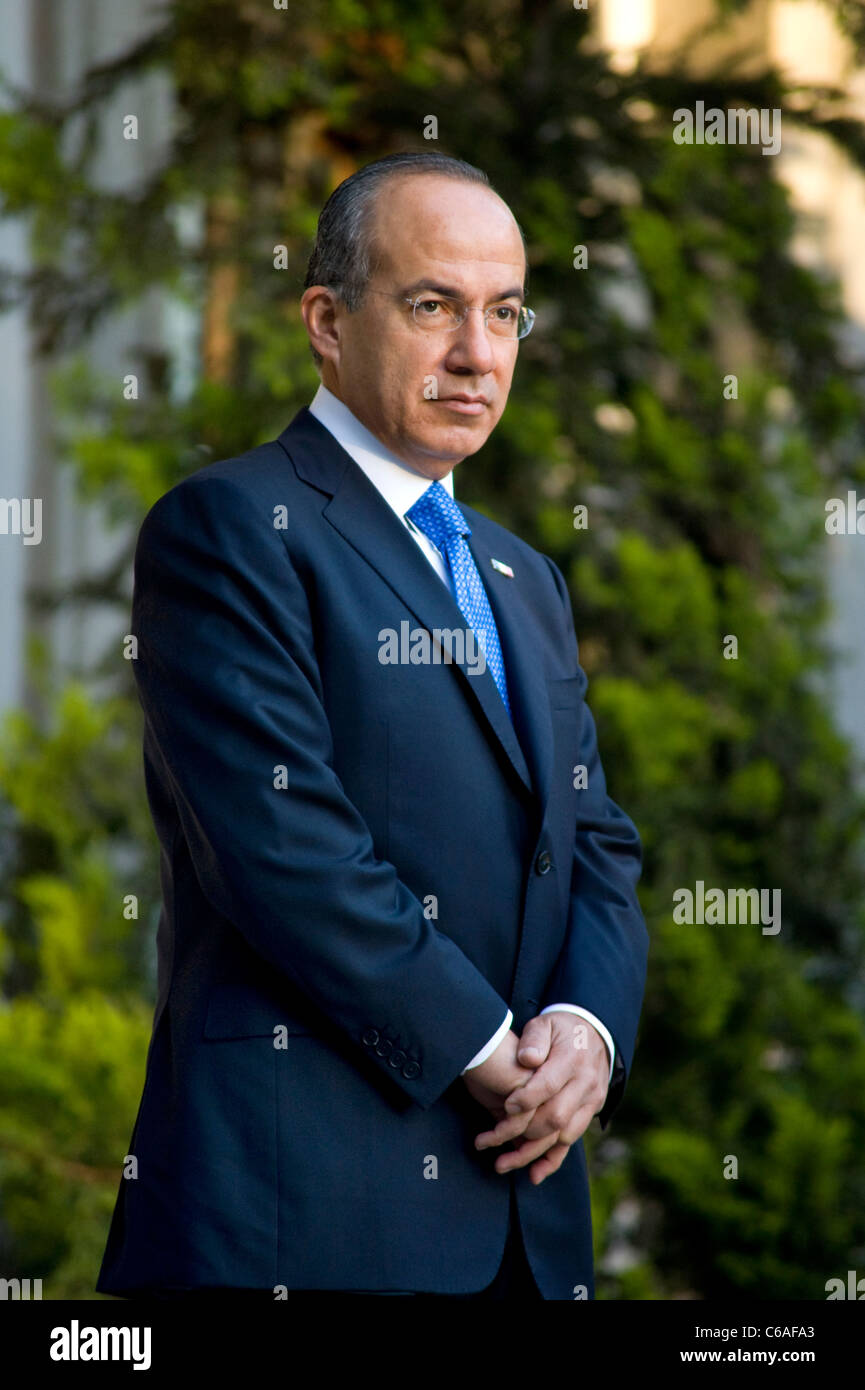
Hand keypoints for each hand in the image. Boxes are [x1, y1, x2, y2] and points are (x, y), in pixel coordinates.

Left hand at [473, 1012, 609, 1184]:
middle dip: (522, 1131)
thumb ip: (535, 1039)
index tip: (504, 1106)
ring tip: (500, 1163)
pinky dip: (552, 1161)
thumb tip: (526, 1059)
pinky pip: (571, 1142)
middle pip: (555, 1117)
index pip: (548, 1085)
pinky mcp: (590, 1114)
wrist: (594, 1033)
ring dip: (531, 1153)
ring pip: (562, 1136)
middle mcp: (586, 1084)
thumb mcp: (546, 1024)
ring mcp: (591, 1102)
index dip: (525, 1099)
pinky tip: (533, 1175)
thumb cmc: (560, 1029)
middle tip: (491, 1139)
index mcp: (573, 1059)